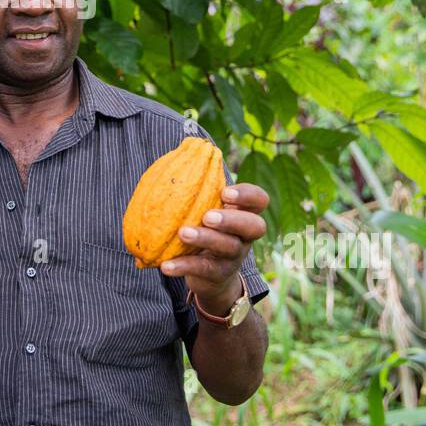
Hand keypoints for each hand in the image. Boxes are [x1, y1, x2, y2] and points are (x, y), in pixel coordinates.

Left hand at [160, 182, 268, 313]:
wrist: (211, 277)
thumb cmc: (206, 230)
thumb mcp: (208, 210)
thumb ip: (203, 188)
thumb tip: (184, 149)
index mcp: (244, 214)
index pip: (260, 200)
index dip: (247, 195)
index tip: (225, 192)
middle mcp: (245, 235)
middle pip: (255, 226)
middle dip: (232, 220)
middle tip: (208, 216)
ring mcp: (234, 256)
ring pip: (229, 247)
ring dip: (205, 239)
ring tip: (182, 232)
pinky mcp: (219, 274)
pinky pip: (204, 269)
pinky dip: (184, 266)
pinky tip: (166, 265)